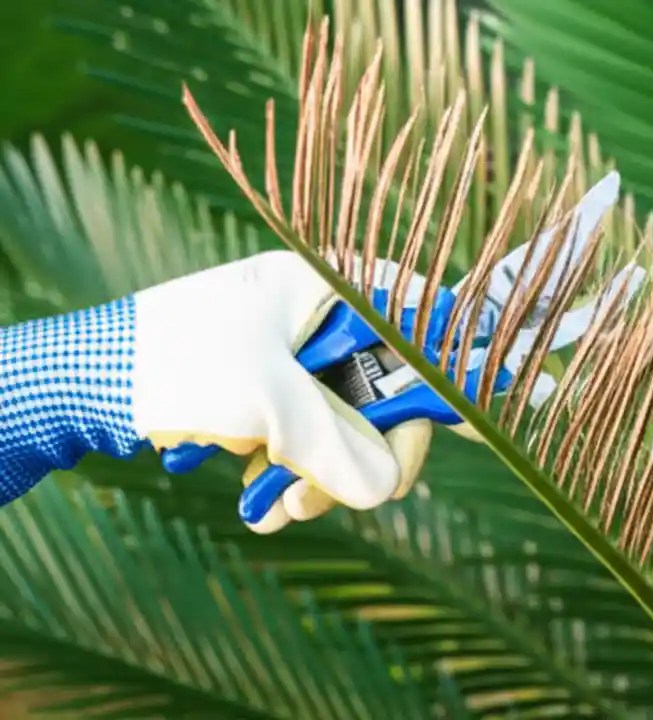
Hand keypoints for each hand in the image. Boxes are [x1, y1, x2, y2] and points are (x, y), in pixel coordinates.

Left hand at [134, 251, 435, 532]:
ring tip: (281, 511)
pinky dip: (281, 468)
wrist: (80, 379)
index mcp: (322, 285)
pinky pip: (290, 427)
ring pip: (330, 416)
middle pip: (372, 385)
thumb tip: (384, 488)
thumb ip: (339, 449)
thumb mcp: (273, 405)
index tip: (423, 443)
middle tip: (346, 498)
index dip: (428, 384)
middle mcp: (307, 311)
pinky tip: (259, 504)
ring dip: (314, 473)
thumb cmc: (180, 366)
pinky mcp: (249, 382)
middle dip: (356, 453)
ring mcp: (277, 347)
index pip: (409, 325)